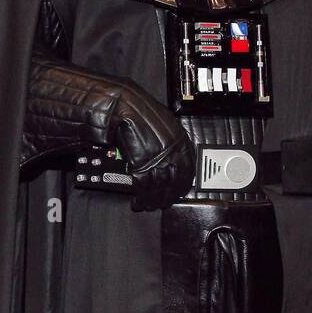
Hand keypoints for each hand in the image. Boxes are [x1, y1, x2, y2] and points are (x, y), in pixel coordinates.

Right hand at [109, 78, 195, 210]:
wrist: (124, 107)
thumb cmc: (140, 112)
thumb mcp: (164, 124)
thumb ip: (170, 142)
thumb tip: (171, 155)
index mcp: (180, 142)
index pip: (187, 171)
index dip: (181, 185)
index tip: (177, 192)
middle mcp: (172, 152)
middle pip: (174, 182)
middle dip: (167, 196)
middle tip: (162, 203)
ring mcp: (158, 159)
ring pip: (159, 187)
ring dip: (153, 200)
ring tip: (147, 205)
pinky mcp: (141, 164)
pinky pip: (144, 186)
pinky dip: (141, 196)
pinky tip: (139, 200)